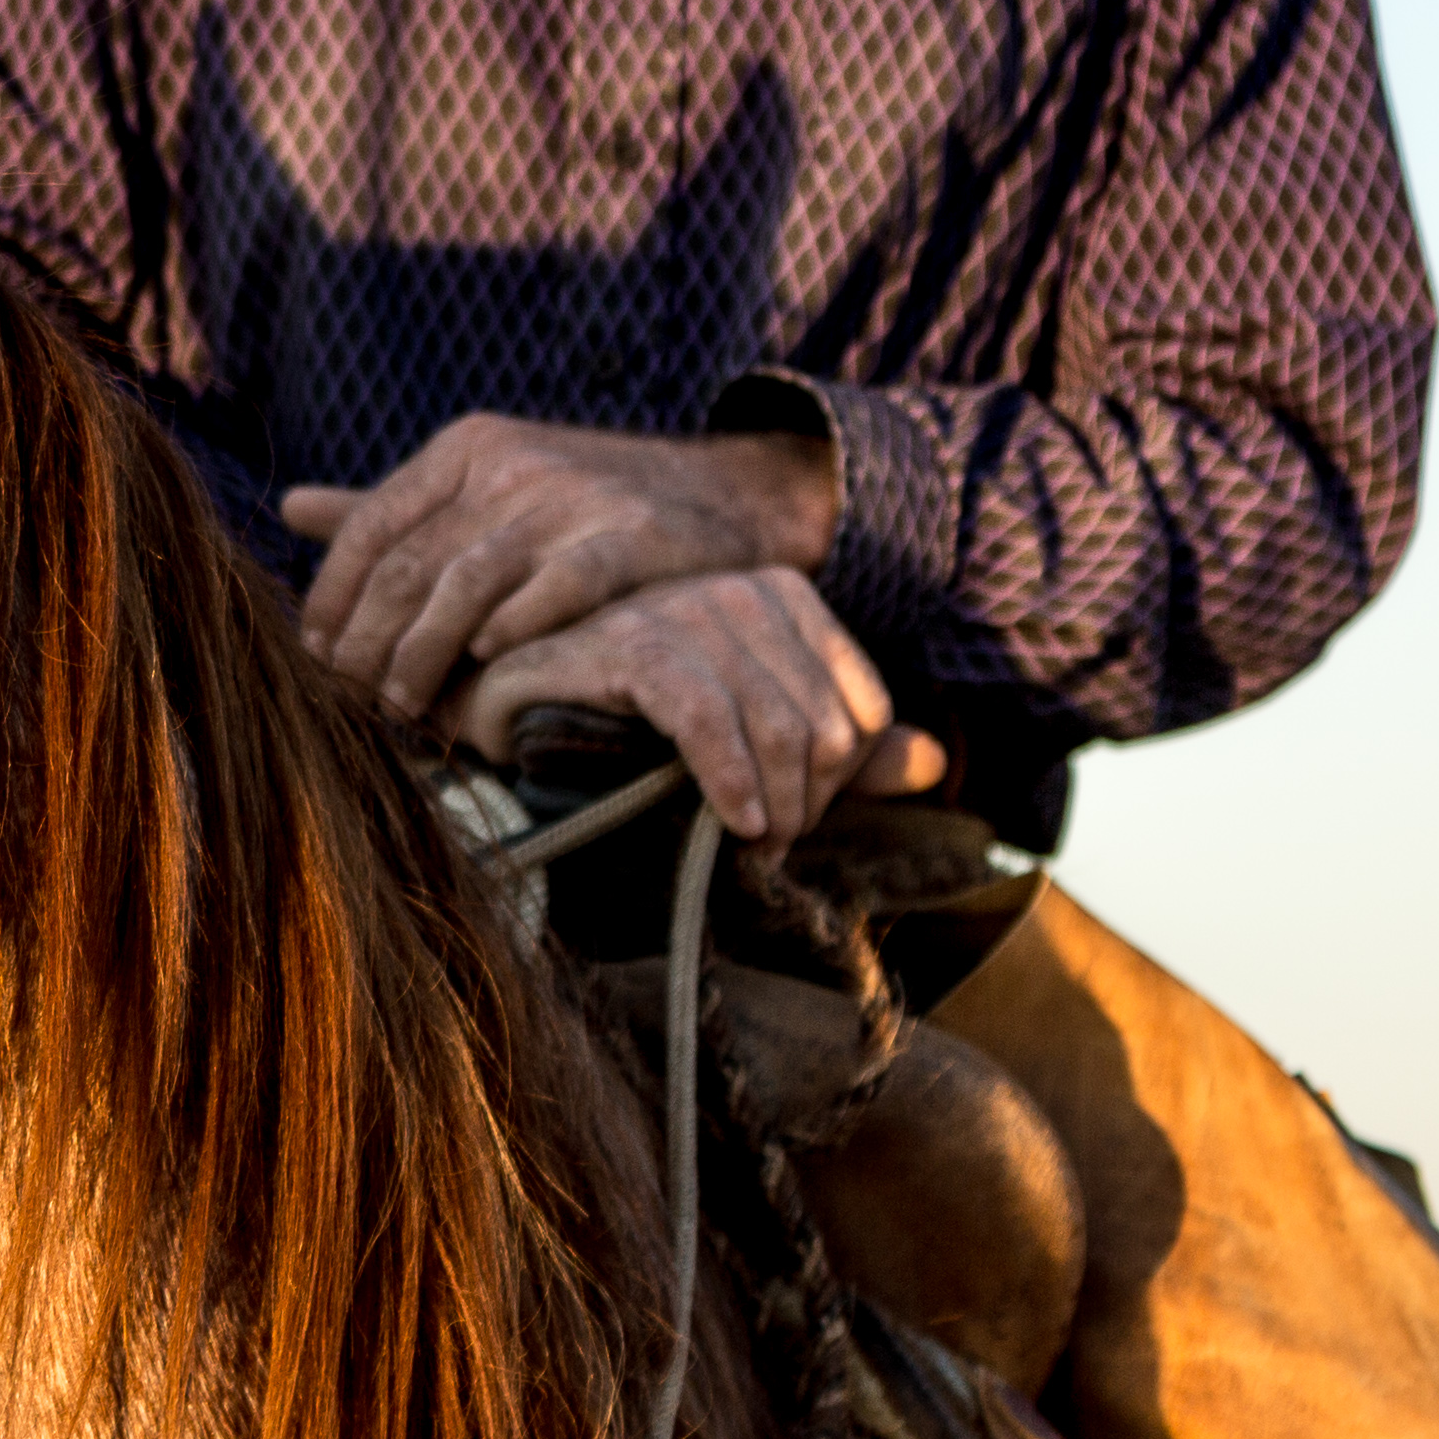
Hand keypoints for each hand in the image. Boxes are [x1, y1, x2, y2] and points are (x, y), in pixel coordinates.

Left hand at [282, 417, 838, 719]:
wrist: (718, 494)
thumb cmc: (578, 507)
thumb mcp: (484, 488)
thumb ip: (393, 507)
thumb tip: (289, 507)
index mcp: (465, 449)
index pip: (373, 526)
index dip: (333, 596)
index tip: (314, 654)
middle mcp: (511, 464)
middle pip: (411, 563)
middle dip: (368, 640)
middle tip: (349, 697)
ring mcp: (573, 498)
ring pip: (468, 583)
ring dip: (424, 653)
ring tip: (403, 706)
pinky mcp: (632, 536)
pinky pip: (558, 586)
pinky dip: (515, 625)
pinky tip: (485, 663)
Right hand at [447, 568, 948, 841]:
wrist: (505, 712)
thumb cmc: (626, 727)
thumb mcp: (749, 740)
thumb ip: (841, 752)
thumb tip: (934, 763)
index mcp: (778, 595)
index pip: (862, 707)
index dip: (840, 784)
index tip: (792, 825)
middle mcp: (734, 589)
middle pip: (824, 723)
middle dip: (805, 803)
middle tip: (767, 848)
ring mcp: (678, 608)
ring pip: (776, 725)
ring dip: (772, 806)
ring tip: (748, 848)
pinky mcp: (625, 643)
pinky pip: (707, 718)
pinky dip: (729, 781)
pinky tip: (730, 824)